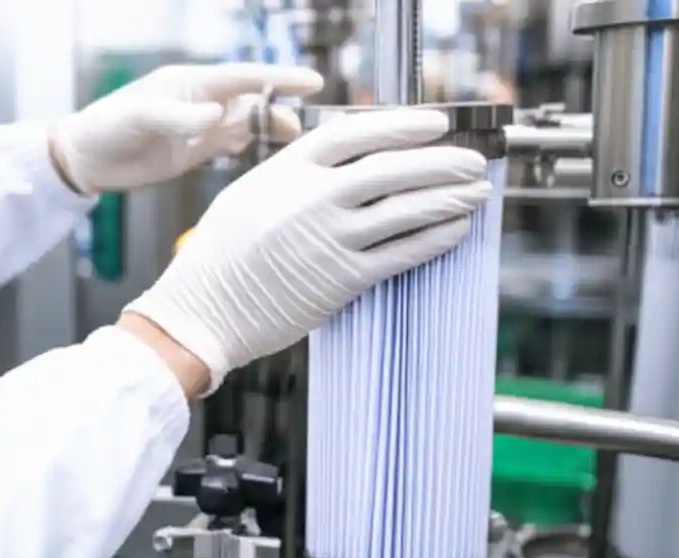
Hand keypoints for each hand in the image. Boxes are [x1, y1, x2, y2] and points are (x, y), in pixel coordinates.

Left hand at [49, 63, 322, 194]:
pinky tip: (265, 155)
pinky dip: (250, 146)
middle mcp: (200, 101)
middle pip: (252, 101)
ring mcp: (198, 127)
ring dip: (269, 130)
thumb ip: (179, 117)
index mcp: (190, 84)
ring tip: (294, 142)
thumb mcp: (140, 118)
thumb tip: (217, 118)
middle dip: (280, 108)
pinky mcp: (194, 151)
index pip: (243, 78)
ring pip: (246, 124)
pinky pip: (231, 144)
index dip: (278, 78)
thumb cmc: (106, 128)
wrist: (85, 160)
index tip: (312, 81)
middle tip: (305, 127)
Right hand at [124, 109, 492, 393]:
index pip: (356, 134)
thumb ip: (291, 176)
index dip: (402, 126)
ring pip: (406, 209)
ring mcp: (330, 239)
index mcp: (285, 171)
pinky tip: (455, 229)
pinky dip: (435, 238)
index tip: (433, 124)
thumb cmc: (216, 258)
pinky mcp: (342, 279)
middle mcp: (311, 199)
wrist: (202, 311)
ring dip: (449, 197)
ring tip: (476, 191)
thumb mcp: (246, 196)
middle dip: (441, 161)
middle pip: (392, 168)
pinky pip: (402, 253)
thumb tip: (339, 166)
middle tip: (472, 159)